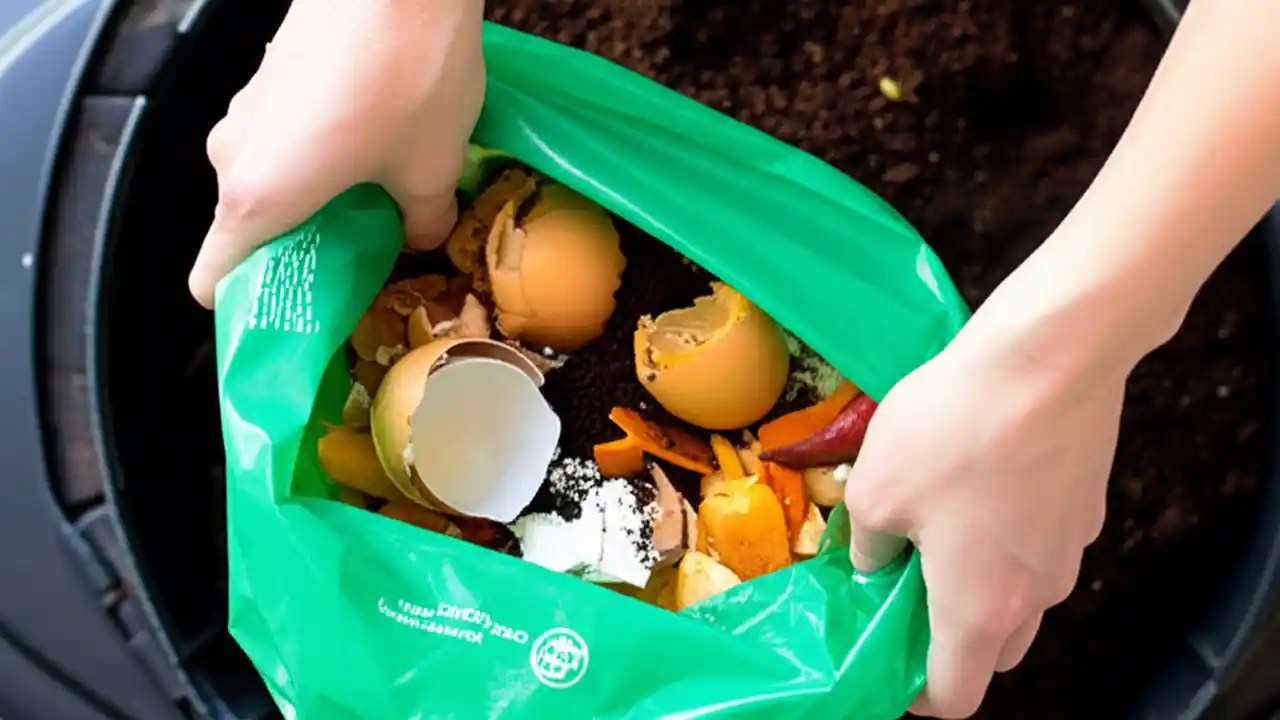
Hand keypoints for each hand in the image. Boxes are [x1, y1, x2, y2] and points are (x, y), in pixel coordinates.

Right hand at [189, 0, 484, 307]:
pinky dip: (316, 153)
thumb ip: (421, 221)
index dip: (251, 306)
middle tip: (364, 253)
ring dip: (314, 196)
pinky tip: (374, 144)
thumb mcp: (428, 170)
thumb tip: (424, 235)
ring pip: (268, 179)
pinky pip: (281, 138)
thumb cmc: (405, 78)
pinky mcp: (268, 76)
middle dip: (303, 248)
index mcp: (256, 198)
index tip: (298, 313)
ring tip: (379, 194)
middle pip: (249, 229)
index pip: (212, 279)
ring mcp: (247, 109)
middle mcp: (234, 156)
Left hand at [844, 291, 1126, 717]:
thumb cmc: (955, 430)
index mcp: (979, 610)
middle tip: (902, 586)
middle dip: (945, 636)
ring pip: (1020, 597)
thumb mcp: (874, 490)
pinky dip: (1006, 539)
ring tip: (933, 524)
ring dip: (977, 583)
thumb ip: (868, 545)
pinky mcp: (1084, 508)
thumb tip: (874, 561)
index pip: (957, 695)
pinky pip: (1038, 546)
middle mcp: (1036, 596)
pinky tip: (974, 483)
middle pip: (992, 651)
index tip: (888, 662)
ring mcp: (1068, 552)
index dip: (917, 694)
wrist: (1050, 358)